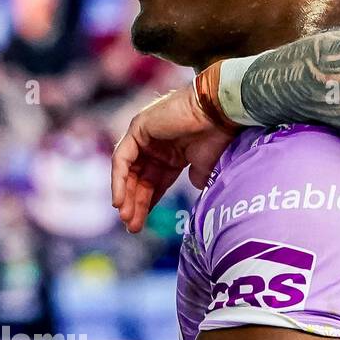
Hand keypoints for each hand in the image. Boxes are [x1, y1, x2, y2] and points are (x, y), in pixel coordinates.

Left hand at [111, 87, 236, 232]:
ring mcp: (144, 135)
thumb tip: (198, 187)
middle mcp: (155, 144)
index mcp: (172, 152)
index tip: (143, 224)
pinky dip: (119, 181)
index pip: (155, 181)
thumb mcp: (206, 163)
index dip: (149, 202)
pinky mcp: (137, 129)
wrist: (220, 112)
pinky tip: (120, 201)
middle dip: (136, 203)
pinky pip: (122, 159)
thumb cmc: (218, 134)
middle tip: (133, 227)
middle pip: (140, 179)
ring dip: (126, 196)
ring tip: (127, 219)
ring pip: (128, 171)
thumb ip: (199, 176)